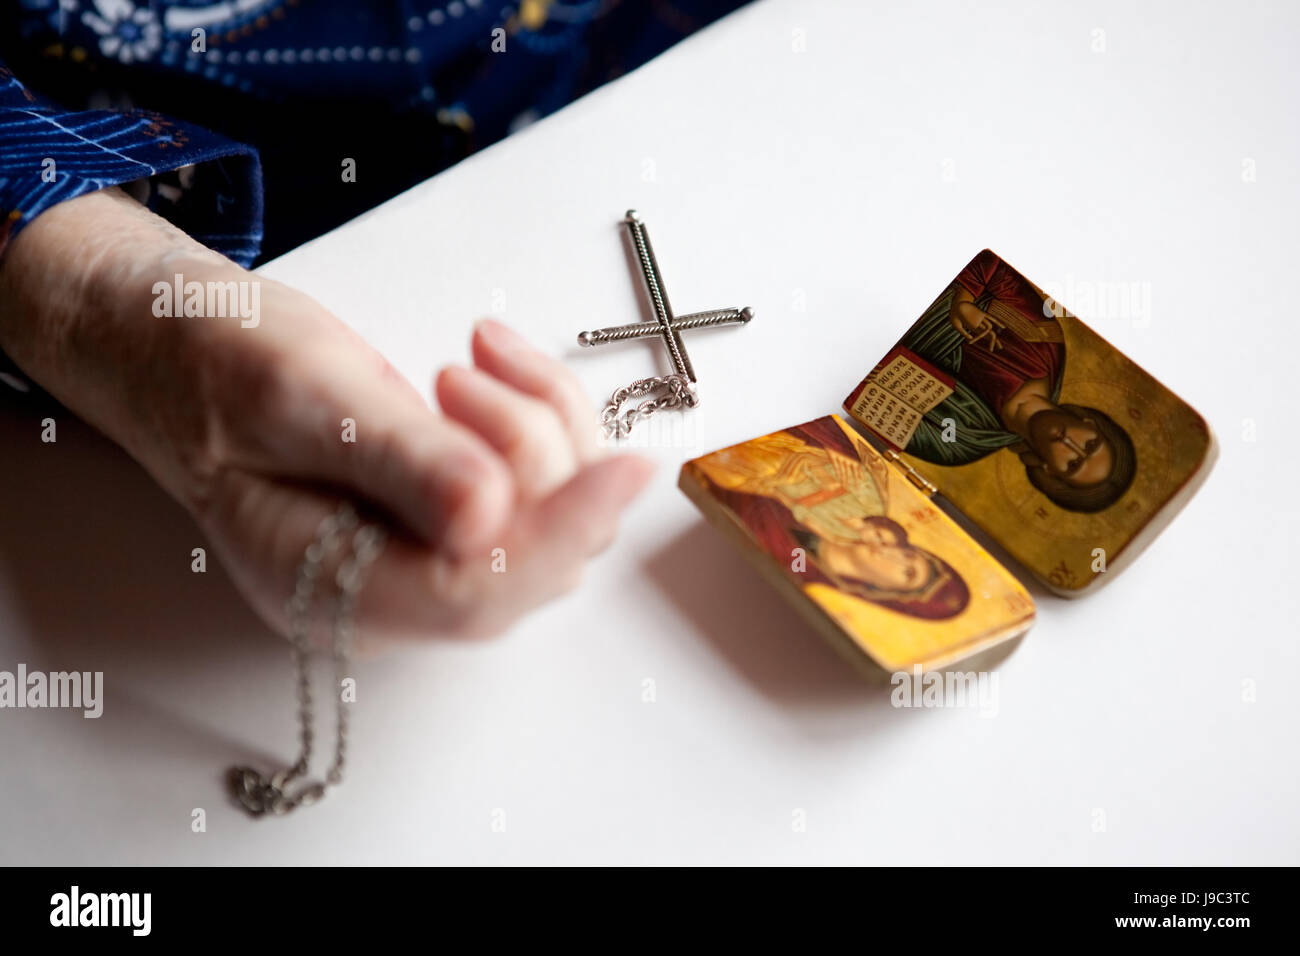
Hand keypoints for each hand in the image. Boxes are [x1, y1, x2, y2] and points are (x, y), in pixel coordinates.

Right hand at [0, 189, 653, 647]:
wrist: (187, 344)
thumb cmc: (220, 365)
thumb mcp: (301, 397)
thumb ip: (397, 461)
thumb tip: (488, 514)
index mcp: (329, 588)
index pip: (473, 595)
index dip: (558, 534)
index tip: (627, 467)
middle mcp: (388, 593)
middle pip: (524, 557)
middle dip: (532, 451)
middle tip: (462, 369)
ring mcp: (424, 554)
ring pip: (547, 515)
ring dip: (541, 424)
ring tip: (469, 357)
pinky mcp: (452, 512)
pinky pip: (541, 482)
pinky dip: (542, 412)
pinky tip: (496, 360)